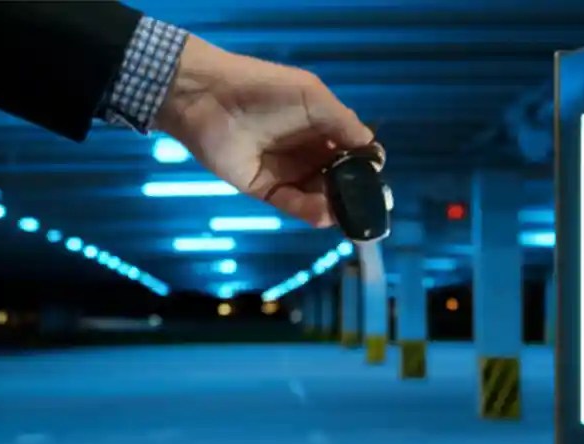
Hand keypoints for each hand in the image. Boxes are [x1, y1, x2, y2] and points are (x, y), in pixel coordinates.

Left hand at [155, 35, 374, 228]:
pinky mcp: (263, 188)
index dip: (365, 165)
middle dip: (352, 192)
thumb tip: (372, 147)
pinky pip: (291, 204)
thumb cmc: (264, 90)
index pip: (351, 151)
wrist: (208, 99)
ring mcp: (285, 170)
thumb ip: (343, 122)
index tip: (376, 180)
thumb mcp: (312, 97)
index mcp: (320, 125)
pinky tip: (323, 215)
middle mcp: (306, 150)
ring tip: (343, 213)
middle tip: (365, 206)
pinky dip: (309, 211)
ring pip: (317, 195)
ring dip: (333, 205)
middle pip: (337, 178)